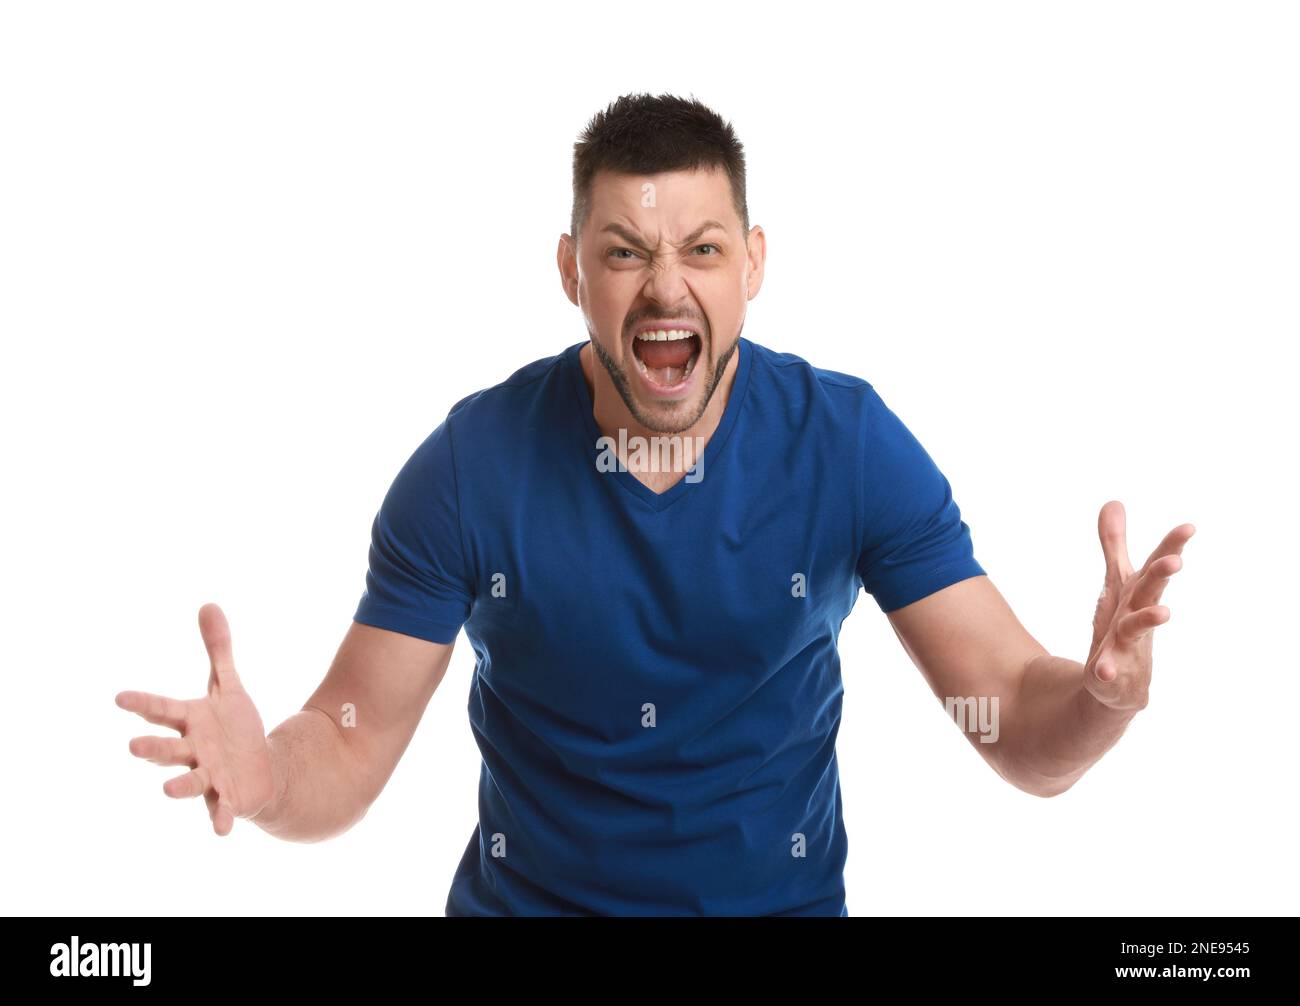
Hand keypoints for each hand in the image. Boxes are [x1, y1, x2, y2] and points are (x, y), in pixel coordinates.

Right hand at [116, 603, 273, 835]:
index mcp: (191, 720)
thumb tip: (209, 604)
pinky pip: (223, 809)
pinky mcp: (228, 796)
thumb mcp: (228, 685)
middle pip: (169, 748)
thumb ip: (218, 649)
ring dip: (179, 787)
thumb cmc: (234, 728)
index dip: (143, 703)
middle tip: (134, 746)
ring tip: (167, 791)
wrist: (260, 768)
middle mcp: (194, 750)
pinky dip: (221, 819)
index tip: (120, 697)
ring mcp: (209, 775)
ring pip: (190, 781)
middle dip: (153, 748)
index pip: (163, 708)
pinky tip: (222, 830)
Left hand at [1084, 500, 1193, 710]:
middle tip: (1176, 561)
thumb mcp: (1117, 583)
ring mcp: (1129, 645)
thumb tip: (1113, 502)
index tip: (1189, 526)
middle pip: (1149, 592)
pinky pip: (1111, 672)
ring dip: (1148, 620)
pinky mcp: (1114, 673)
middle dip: (1161, 576)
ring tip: (1164, 613)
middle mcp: (1138, 616)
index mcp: (1139, 594)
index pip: (1156, 565)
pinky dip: (1108, 671)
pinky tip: (1103, 671)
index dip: (1171, 546)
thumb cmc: (1122, 625)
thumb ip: (1114, 545)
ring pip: (1136, 630)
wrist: (1117, 684)